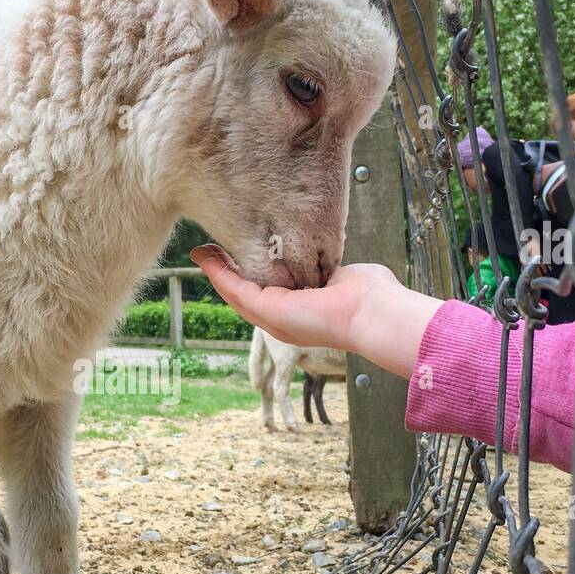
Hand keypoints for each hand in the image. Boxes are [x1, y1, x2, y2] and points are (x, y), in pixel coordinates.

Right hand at [191, 245, 442, 379]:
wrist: (373, 312)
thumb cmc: (370, 296)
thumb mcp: (343, 278)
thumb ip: (331, 273)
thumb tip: (332, 268)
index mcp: (301, 313)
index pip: (269, 293)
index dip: (249, 275)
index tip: (237, 255)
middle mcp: (284, 320)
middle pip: (245, 295)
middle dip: (225, 273)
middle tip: (208, 253)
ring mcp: (274, 319)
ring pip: (236, 293)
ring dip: (216, 271)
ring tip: (201, 253)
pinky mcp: (269, 311)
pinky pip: (236, 290)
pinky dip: (219, 273)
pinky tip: (206, 257)